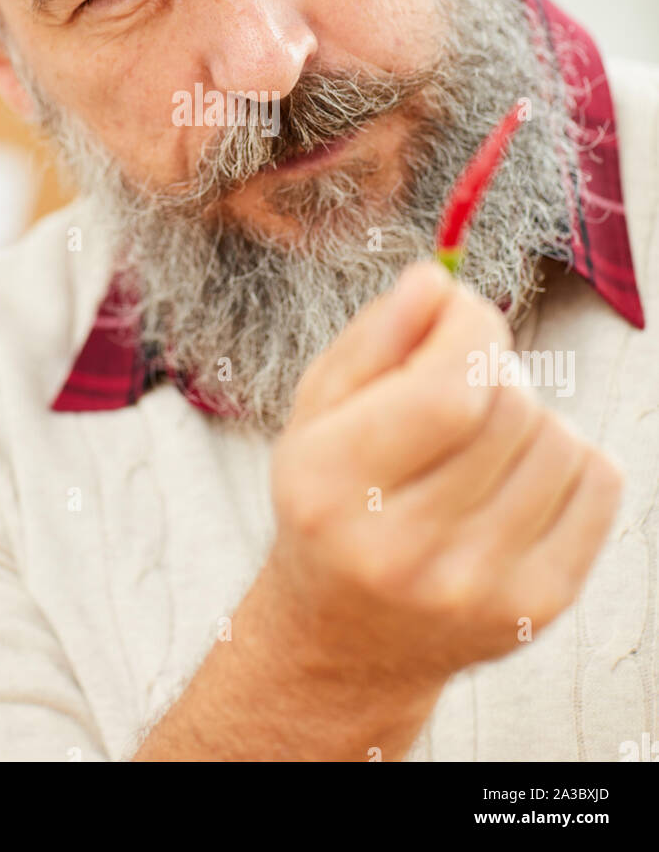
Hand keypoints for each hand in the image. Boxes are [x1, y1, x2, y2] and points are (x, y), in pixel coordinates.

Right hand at [268, 261, 622, 691]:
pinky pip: (600, 482)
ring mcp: (475, 588)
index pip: (449, 389)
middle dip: (493, 371)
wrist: (346, 639)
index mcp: (331, 486)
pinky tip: (519, 477)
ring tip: (484, 440)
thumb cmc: (334, 499)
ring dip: (531, 415)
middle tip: (460, 389)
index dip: (471, 327)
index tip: (460, 315)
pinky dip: (571, 458)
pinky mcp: (535, 607)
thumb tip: (437, 281)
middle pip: (511, 408)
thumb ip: (375, 337)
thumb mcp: (319, 410)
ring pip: (560, 439)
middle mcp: (401, 549)